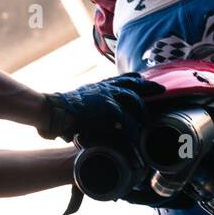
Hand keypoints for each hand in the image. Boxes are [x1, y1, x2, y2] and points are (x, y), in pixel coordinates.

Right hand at [39, 74, 164, 143]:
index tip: (141, 77)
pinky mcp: (107, 106)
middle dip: (148, 87)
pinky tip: (136, 136)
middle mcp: (105, 88)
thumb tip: (97, 120)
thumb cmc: (61, 112)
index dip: (132, 78)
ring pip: (134, 100)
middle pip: (133, 84)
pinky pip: (126, 118)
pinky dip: (132, 129)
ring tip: (148, 122)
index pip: (119, 78)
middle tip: (162, 89)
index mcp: (99, 86)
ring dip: (142, 112)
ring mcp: (107, 95)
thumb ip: (92, 109)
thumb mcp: (80, 106)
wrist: (51, 110)